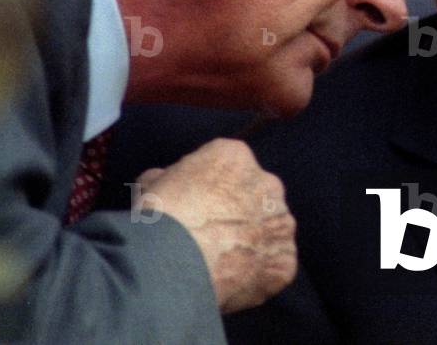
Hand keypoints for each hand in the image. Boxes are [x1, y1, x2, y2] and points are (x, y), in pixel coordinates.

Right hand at [135, 138, 296, 312]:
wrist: (173, 262)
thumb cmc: (160, 219)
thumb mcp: (151, 183)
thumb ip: (169, 177)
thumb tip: (162, 180)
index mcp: (235, 156)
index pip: (227, 167)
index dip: (210, 188)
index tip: (196, 206)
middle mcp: (267, 183)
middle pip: (255, 195)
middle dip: (238, 212)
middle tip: (211, 235)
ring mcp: (280, 222)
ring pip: (270, 230)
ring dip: (253, 241)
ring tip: (222, 261)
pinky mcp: (284, 260)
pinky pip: (275, 265)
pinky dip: (260, 273)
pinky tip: (234, 281)